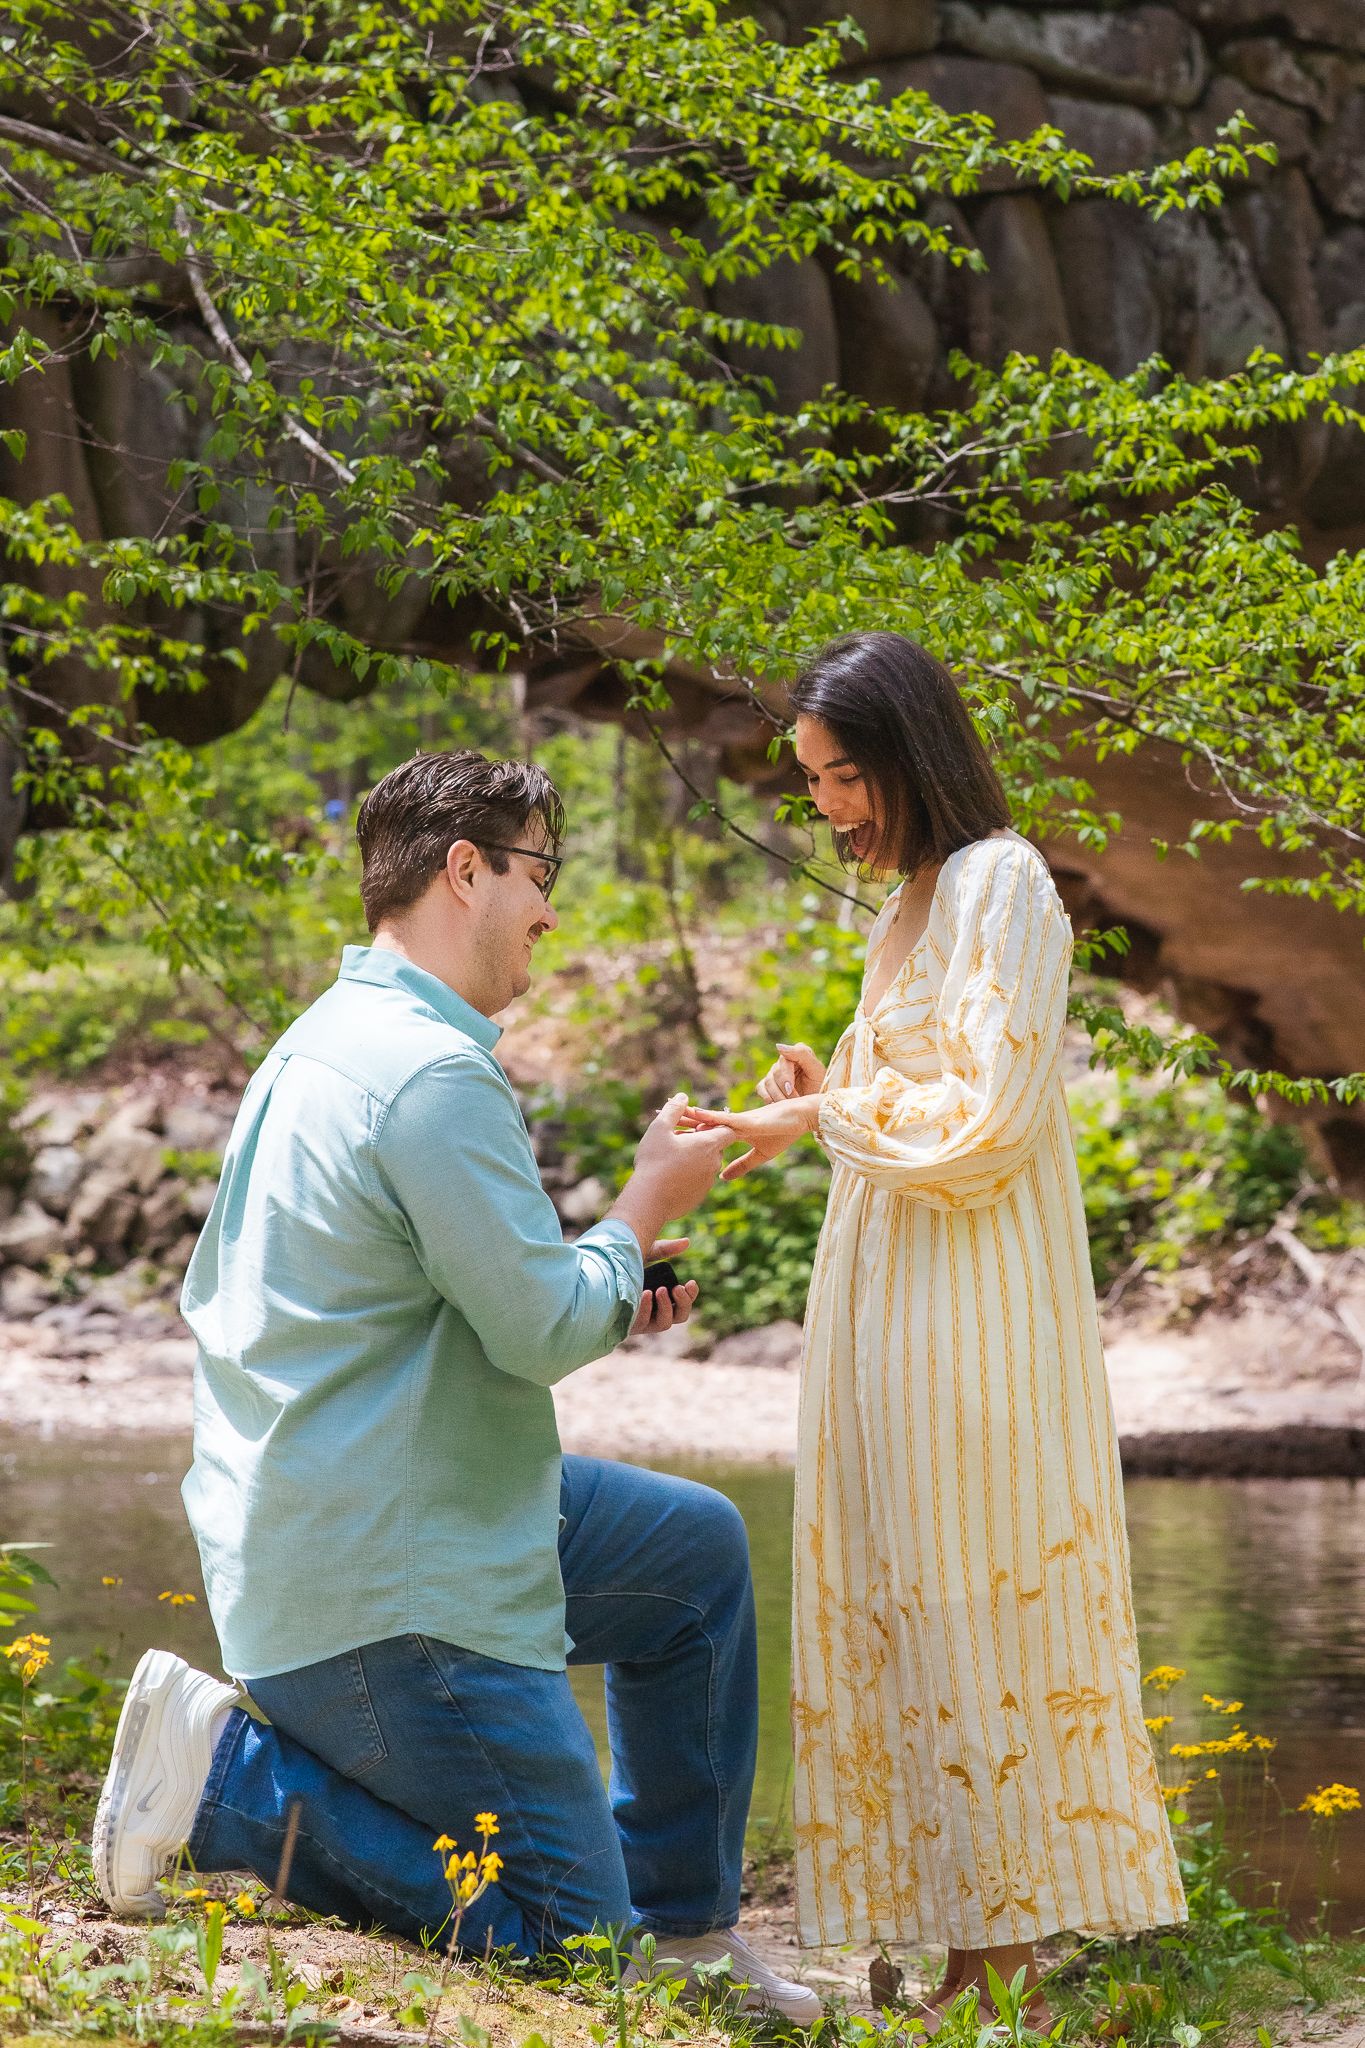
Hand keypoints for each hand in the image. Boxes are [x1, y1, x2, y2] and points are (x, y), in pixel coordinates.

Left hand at [629, 1236, 700, 1336]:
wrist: (599, 1272)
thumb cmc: (624, 1263)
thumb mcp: (646, 1254)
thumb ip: (664, 1249)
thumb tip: (686, 1242)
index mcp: (664, 1299)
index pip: (684, 1303)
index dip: (691, 1295)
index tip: (690, 1282)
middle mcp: (656, 1313)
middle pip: (680, 1316)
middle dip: (683, 1302)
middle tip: (677, 1288)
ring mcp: (644, 1322)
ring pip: (665, 1324)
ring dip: (666, 1308)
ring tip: (660, 1290)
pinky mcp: (629, 1325)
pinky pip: (641, 1324)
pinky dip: (644, 1309)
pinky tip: (644, 1294)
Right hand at [630, 1092, 729, 1214]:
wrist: (649, 1201)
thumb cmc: (654, 1161)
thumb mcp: (659, 1128)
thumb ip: (673, 1110)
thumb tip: (682, 1097)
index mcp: (708, 1145)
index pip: (727, 1130)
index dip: (714, 1125)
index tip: (697, 1126)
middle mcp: (713, 1164)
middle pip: (715, 1147)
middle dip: (700, 1141)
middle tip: (677, 1140)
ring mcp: (707, 1183)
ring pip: (705, 1165)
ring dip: (693, 1159)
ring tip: (669, 1158)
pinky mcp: (698, 1197)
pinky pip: (697, 1181)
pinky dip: (687, 1176)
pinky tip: (668, 1176)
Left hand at [677, 1095, 819, 1180]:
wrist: (801, 1120)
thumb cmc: (782, 1134)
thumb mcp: (760, 1156)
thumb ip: (741, 1165)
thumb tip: (723, 1176)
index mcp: (731, 1133)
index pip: (704, 1131)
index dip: (687, 1130)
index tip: (666, 1132)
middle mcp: (731, 1124)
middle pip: (701, 1121)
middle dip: (680, 1119)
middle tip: (657, 1113)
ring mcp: (738, 1121)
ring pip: (709, 1117)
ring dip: (690, 1114)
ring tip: (670, 1110)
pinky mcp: (748, 1121)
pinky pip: (725, 1120)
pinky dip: (711, 1118)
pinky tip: (697, 1115)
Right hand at [757, 1041, 825, 1103]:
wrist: (817, 1105)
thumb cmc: (820, 1086)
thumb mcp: (816, 1069)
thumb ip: (801, 1054)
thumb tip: (778, 1046)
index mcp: (797, 1053)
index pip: (783, 1060)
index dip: (786, 1076)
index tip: (790, 1089)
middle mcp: (784, 1061)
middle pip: (775, 1073)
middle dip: (784, 1090)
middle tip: (795, 1100)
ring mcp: (774, 1072)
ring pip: (768, 1082)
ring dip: (778, 1096)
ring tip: (790, 1104)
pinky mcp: (768, 1084)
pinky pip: (761, 1088)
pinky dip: (768, 1097)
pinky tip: (778, 1104)